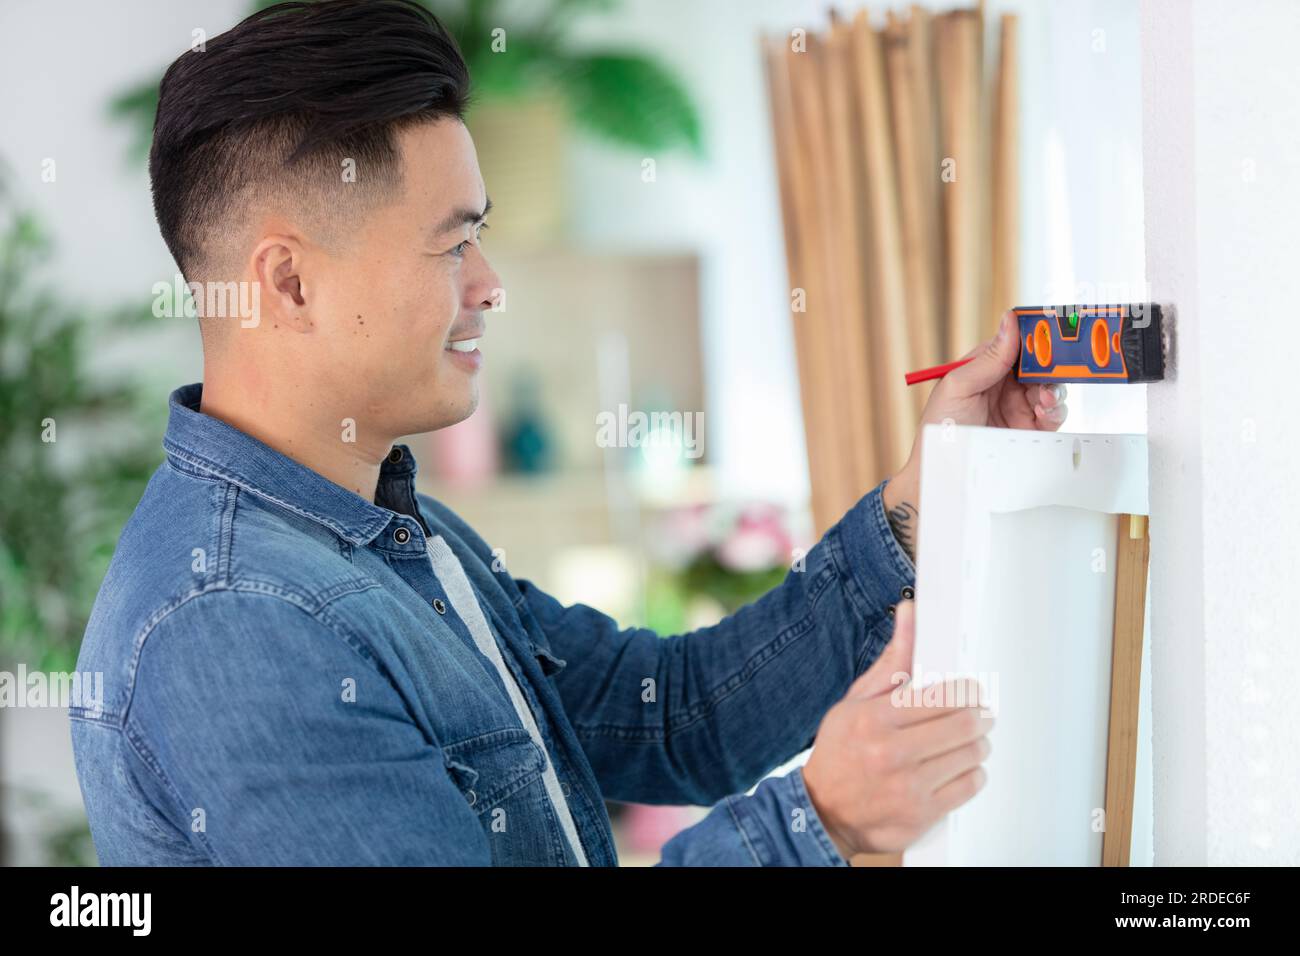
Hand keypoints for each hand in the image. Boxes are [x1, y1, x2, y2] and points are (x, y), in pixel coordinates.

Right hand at [802, 601, 993, 858]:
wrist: (822, 812)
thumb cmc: (839, 752)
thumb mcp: (855, 701)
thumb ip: (891, 661)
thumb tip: (910, 614)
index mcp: (874, 718)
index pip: (940, 696)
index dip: (967, 690)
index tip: (972, 690)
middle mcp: (890, 752)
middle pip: (963, 724)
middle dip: (979, 716)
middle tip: (980, 714)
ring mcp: (907, 787)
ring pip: (971, 755)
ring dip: (978, 744)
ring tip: (971, 741)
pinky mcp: (921, 814)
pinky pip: (969, 786)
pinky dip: (974, 774)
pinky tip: (962, 767)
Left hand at [883, 311, 1068, 560]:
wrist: (944, 472)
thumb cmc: (941, 427)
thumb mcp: (958, 387)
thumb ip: (988, 358)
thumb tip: (1009, 321)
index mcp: (984, 367)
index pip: (1015, 343)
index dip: (1033, 336)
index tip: (1050, 330)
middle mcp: (1004, 384)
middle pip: (1038, 365)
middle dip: (1049, 364)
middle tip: (1055, 366)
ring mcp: (1019, 407)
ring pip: (1050, 387)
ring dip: (1052, 388)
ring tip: (1043, 398)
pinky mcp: (1030, 429)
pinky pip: (1053, 413)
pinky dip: (1055, 410)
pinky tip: (1044, 412)